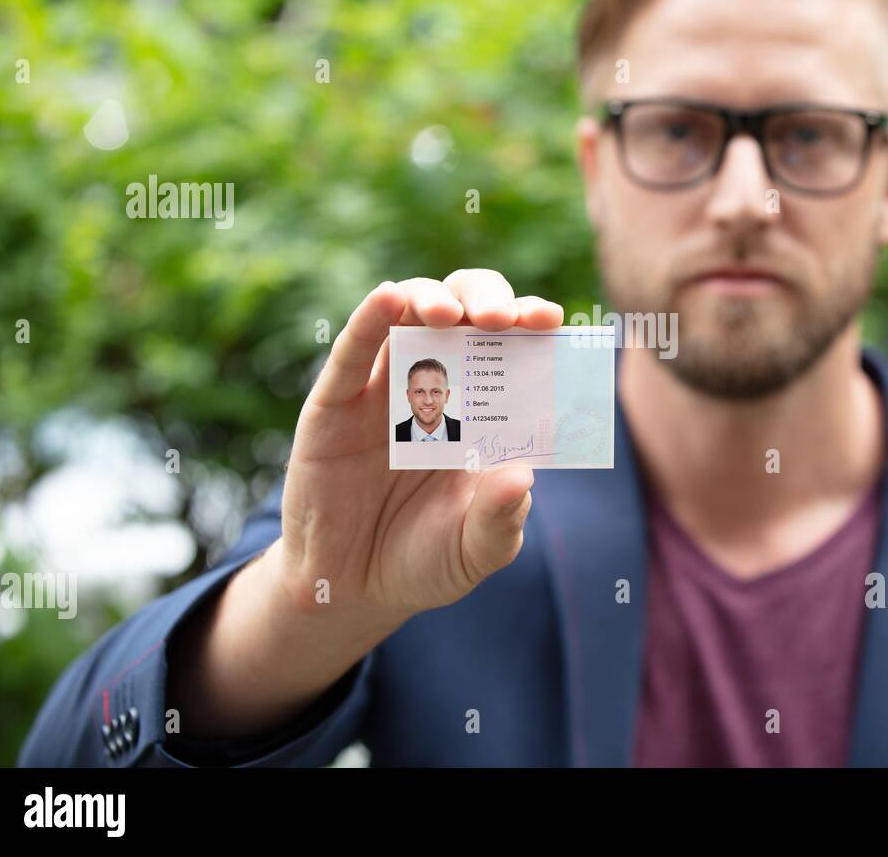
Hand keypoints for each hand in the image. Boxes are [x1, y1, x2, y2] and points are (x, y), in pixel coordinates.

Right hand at [279, 270, 563, 630]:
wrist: (352, 589)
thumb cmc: (425, 559)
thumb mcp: (475, 550)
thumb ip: (500, 519)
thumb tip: (522, 477)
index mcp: (485, 408)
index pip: (513, 345)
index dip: (530, 323)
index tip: (551, 321)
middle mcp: (439, 384)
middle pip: (464, 311)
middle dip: (487, 299)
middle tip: (501, 318)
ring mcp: (386, 387)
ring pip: (408, 315)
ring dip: (432, 299)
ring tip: (448, 314)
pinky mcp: (336, 402)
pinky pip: (353, 350)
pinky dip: (370, 317)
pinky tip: (389, 298)